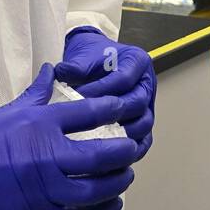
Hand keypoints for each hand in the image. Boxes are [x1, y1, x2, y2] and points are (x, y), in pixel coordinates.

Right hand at [0, 64, 137, 209]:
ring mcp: (41, 188)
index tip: (122, 108)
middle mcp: (44, 155)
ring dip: (116, 182)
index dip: (111, 109)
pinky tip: (112, 203)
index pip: (88, 113)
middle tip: (132, 146)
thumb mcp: (8, 110)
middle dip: (123, 151)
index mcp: (38, 124)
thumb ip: (38, 93)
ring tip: (126, 175)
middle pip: (99, 154)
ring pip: (93, 188)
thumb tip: (53, 69)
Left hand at [56, 28, 155, 160]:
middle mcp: (146, 83)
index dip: (100, 91)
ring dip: (122, 134)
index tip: (79, 98)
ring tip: (99, 141)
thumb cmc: (92, 58)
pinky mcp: (142, 123)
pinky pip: (143, 140)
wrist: (96, 62)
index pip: (122, 79)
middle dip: (111, 114)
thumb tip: (62, 73)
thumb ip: (75, 65)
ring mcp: (147, 104)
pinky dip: (130, 150)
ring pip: (143, 124)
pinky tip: (112, 156)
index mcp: (136, 61)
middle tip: (87, 123)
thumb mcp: (83, 54)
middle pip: (137, 103)